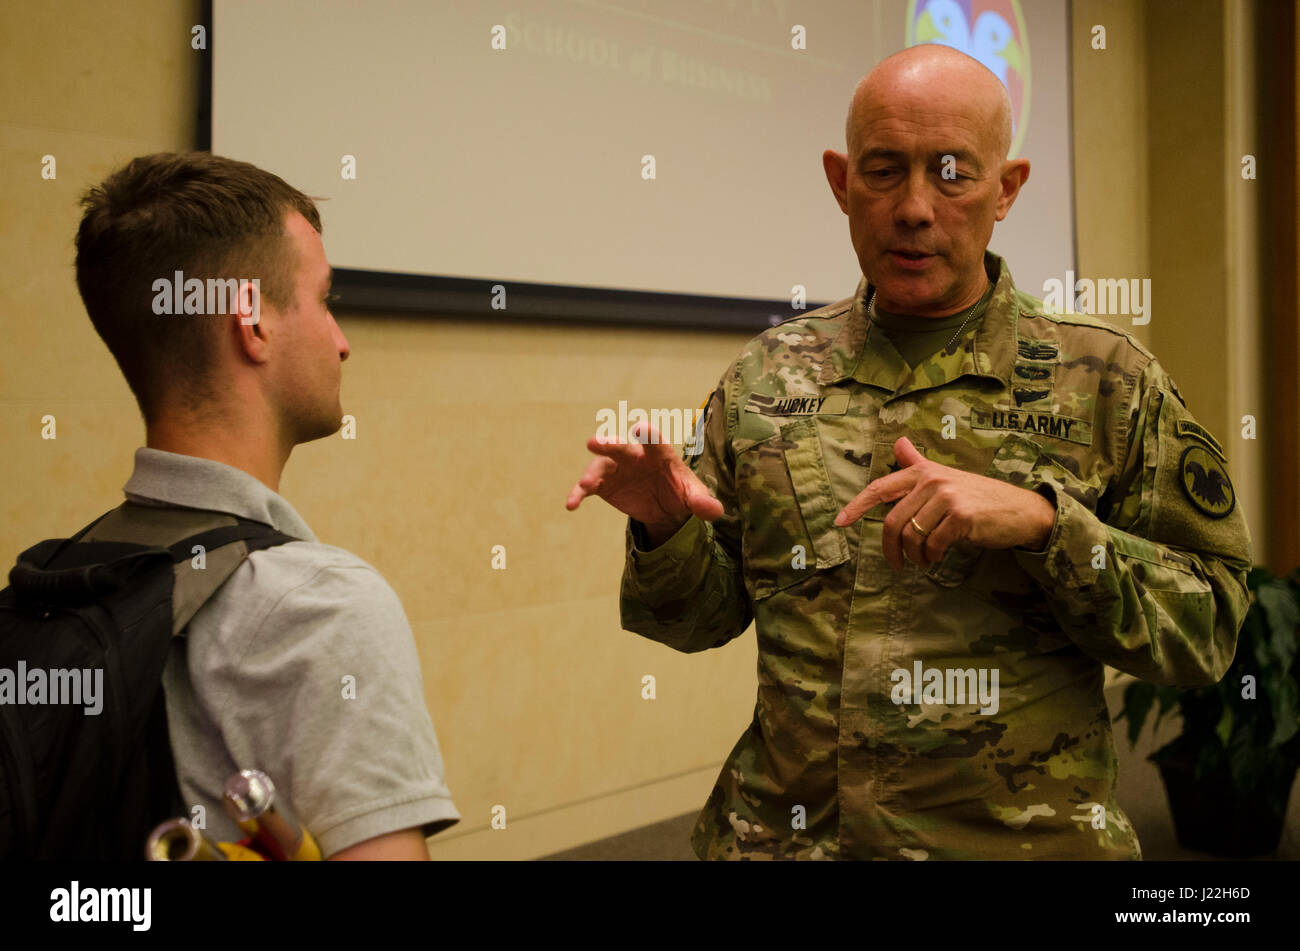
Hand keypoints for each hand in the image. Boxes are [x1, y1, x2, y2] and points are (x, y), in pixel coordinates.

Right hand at [565, 420, 723, 544]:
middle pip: (621, 446)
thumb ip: (703, 502)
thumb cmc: (681, 492)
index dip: (648, 434)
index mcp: (659, 453)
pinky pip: (588, 487)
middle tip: (594, 443)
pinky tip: (571, 505)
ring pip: (600, 465)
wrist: (665, 507)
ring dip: (591, 473)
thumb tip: (715, 511)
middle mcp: (634, 455)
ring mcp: (617, 468)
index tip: (641, 428)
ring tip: (585, 484)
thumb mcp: (694, 498)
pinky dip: (578, 493)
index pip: (654, 440)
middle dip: (609, 444)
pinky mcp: (604, 484)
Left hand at [834, 436, 1055, 570]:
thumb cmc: (978, 497)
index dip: (856, 506)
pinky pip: (932, 544)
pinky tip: (938, 557)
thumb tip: (899, 442)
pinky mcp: (961, 516)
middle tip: (897, 565)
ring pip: (911, 535)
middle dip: (890, 549)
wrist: (1019, 510)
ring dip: (914, 556)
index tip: (839, 523)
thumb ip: (918, 464)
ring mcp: (946, 497)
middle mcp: (932, 481)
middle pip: (892, 522)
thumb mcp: (946, 477)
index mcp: (923, 472)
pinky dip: (931, 557)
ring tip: (923, 561)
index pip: (880, 488)